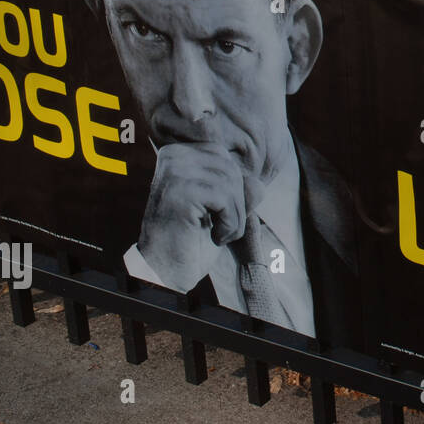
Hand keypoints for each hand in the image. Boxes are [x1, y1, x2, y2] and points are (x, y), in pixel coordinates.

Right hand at [137, 143, 248, 291]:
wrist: (165, 271)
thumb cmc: (192, 238)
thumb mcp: (223, 207)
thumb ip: (241, 189)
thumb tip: (258, 185)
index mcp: (179, 152)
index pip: (226, 160)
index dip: (233, 190)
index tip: (218, 215)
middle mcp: (173, 155)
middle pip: (230, 169)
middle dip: (237, 203)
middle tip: (223, 229)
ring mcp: (175, 171)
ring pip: (231, 183)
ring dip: (235, 216)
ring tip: (219, 234)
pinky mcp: (182, 191)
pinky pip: (225, 198)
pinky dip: (230, 223)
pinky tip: (216, 237)